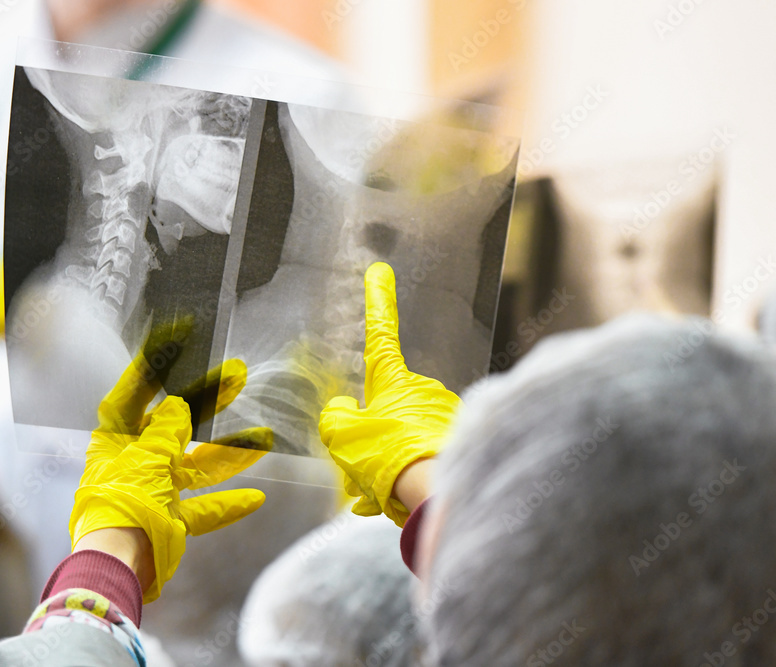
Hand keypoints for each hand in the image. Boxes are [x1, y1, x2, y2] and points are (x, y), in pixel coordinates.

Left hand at [70, 340, 269, 602]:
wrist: (121, 563)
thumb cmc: (125, 502)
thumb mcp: (149, 455)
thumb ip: (169, 428)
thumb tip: (180, 405)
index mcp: (116, 442)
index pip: (131, 397)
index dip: (148, 369)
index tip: (172, 342)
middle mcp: (135, 462)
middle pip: (174, 425)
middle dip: (206, 402)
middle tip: (237, 377)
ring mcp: (155, 491)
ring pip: (197, 466)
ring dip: (230, 454)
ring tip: (265, 439)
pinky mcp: (172, 520)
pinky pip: (204, 508)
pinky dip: (227, 503)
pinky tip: (256, 499)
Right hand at [319, 262, 460, 526]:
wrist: (439, 494)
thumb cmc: (390, 459)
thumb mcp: (342, 435)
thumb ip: (337, 417)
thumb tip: (346, 412)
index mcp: (395, 382)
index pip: (381, 334)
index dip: (378, 302)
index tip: (380, 272)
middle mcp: (425, 392)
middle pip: (387, 410)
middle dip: (373, 438)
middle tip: (361, 469)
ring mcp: (445, 417)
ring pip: (405, 439)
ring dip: (389, 466)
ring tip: (379, 494)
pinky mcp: (461, 442)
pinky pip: (426, 460)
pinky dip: (409, 481)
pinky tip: (400, 504)